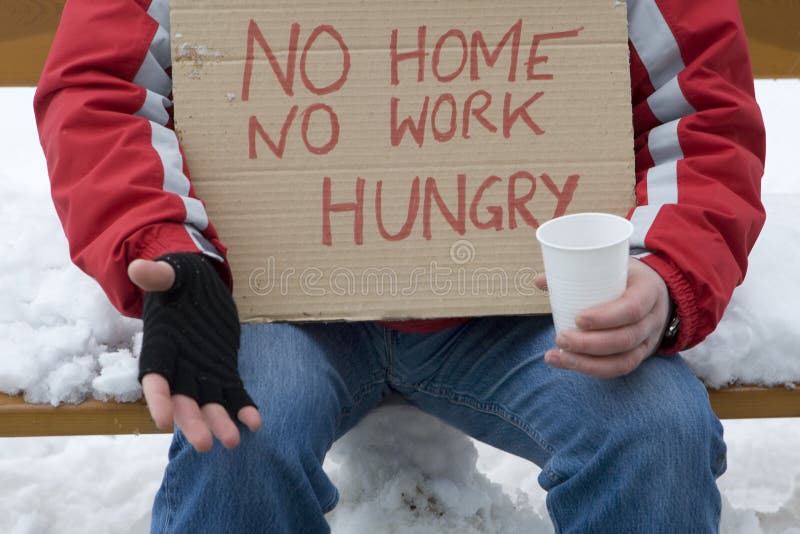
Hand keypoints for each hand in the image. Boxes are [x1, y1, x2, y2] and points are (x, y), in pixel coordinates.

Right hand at [129, 256, 260, 451]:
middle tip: (205, 445)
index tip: (163, 420)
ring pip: (209, 403)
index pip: (154, 377)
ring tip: (234, 442)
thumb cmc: (177, 280)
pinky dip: (243, 408)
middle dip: (193, 422)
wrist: (197, 285)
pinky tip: (255, 423)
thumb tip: (139, 268)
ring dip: (219, 422)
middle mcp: (178, 366)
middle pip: (182, 400)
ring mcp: (201, 371)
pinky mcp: (223, 370)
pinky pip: (233, 393)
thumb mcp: (170, 275)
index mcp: (160, 347)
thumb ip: (158, 276)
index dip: (157, 398)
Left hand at [534, 258, 670, 377]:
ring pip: (623, 360)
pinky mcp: (639, 354)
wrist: (654, 290)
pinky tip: (566, 363)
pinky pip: (619, 369)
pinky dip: (591, 369)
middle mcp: (653, 319)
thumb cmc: (626, 276)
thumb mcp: (611, 266)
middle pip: (626, 338)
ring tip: (557, 355)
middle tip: (560, 338)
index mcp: (648, 290)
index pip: (633, 308)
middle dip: (590, 344)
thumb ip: (578, 272)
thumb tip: (539, 281)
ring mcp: (648, 340)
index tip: (578, 318)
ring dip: (587, 362)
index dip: (606, 317)